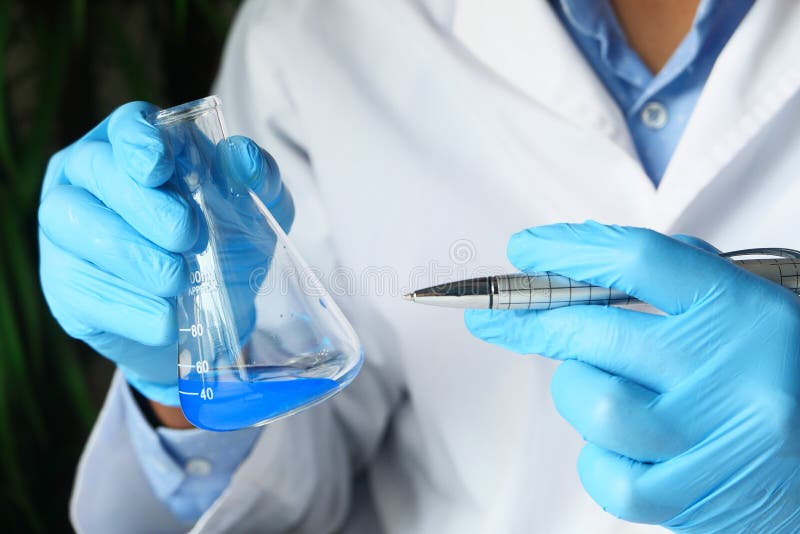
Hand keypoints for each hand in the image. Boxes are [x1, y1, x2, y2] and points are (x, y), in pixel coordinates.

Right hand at [39, 101, 292, 405]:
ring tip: (179, 280)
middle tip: (187, 235)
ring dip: (131, 254)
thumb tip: (241, 157)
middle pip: (94, 169)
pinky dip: (126, 306)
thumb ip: (260, 177)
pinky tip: (165, 319)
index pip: (127, 125)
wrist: (218, 310)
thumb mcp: (259, 209)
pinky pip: (79, 288)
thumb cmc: (230, 240)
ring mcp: (65, 228)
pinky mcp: (63, 283)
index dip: (138, 141)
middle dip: (141, 203)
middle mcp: (88, 176)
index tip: (158, 166)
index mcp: (137, 145)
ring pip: (73, 223)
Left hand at [465, 221, 799, 531]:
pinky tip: (617, 444)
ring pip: (593, 402)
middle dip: (532, 320)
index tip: (522, 252)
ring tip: (589, 383)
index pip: (637, 262)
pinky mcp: (694, 499)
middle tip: (500, 315)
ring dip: (572, 388)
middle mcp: (730, 372)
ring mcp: (712, 440)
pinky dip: (595, 456)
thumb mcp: (748, 309)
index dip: (566, 250)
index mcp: (745, 313)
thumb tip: (575, 260)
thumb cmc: (778, 374)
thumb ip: (677, 280)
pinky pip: (605, 474)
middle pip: (596, 331)